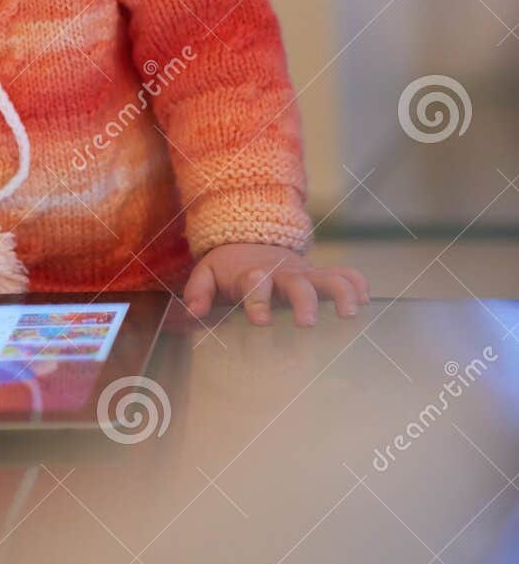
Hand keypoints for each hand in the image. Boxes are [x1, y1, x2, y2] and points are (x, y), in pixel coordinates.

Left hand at [182, 242, 368, 327]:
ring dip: (341, 293)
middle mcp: (282, 274)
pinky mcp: (319, 274)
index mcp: (253, 274)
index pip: (255, 285)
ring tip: (352, 313)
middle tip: (308, 323)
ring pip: (329, 277)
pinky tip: (367, 300)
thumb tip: (195, 311)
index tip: (260, 320)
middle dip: (304, 301)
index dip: (257, 301)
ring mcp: (304, 273)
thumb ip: (199, 291)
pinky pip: (344, 274)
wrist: (251, 239)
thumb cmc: (229, 267)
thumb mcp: (207, 273)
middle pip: (298, 284)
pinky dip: (357, 283)